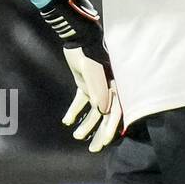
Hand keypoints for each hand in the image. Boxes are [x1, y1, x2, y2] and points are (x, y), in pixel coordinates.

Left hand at [38, 0, 122, 152]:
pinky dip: (75, 111)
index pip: (117, 111)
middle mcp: (109, 88)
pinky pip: (81, 101)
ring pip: (94, 111)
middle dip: (100, 133)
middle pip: (107, 115)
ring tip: (76, 136)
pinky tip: (67, 121)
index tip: (106, 143)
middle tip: (94, 149)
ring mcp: (97, 86)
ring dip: (87, 124)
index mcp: (116, 85)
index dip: (113, 128)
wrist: (78, 34)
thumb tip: (102, 111)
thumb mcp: (91, 70)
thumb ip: (97, 89)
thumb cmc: (87, 50)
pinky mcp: (85, 83)